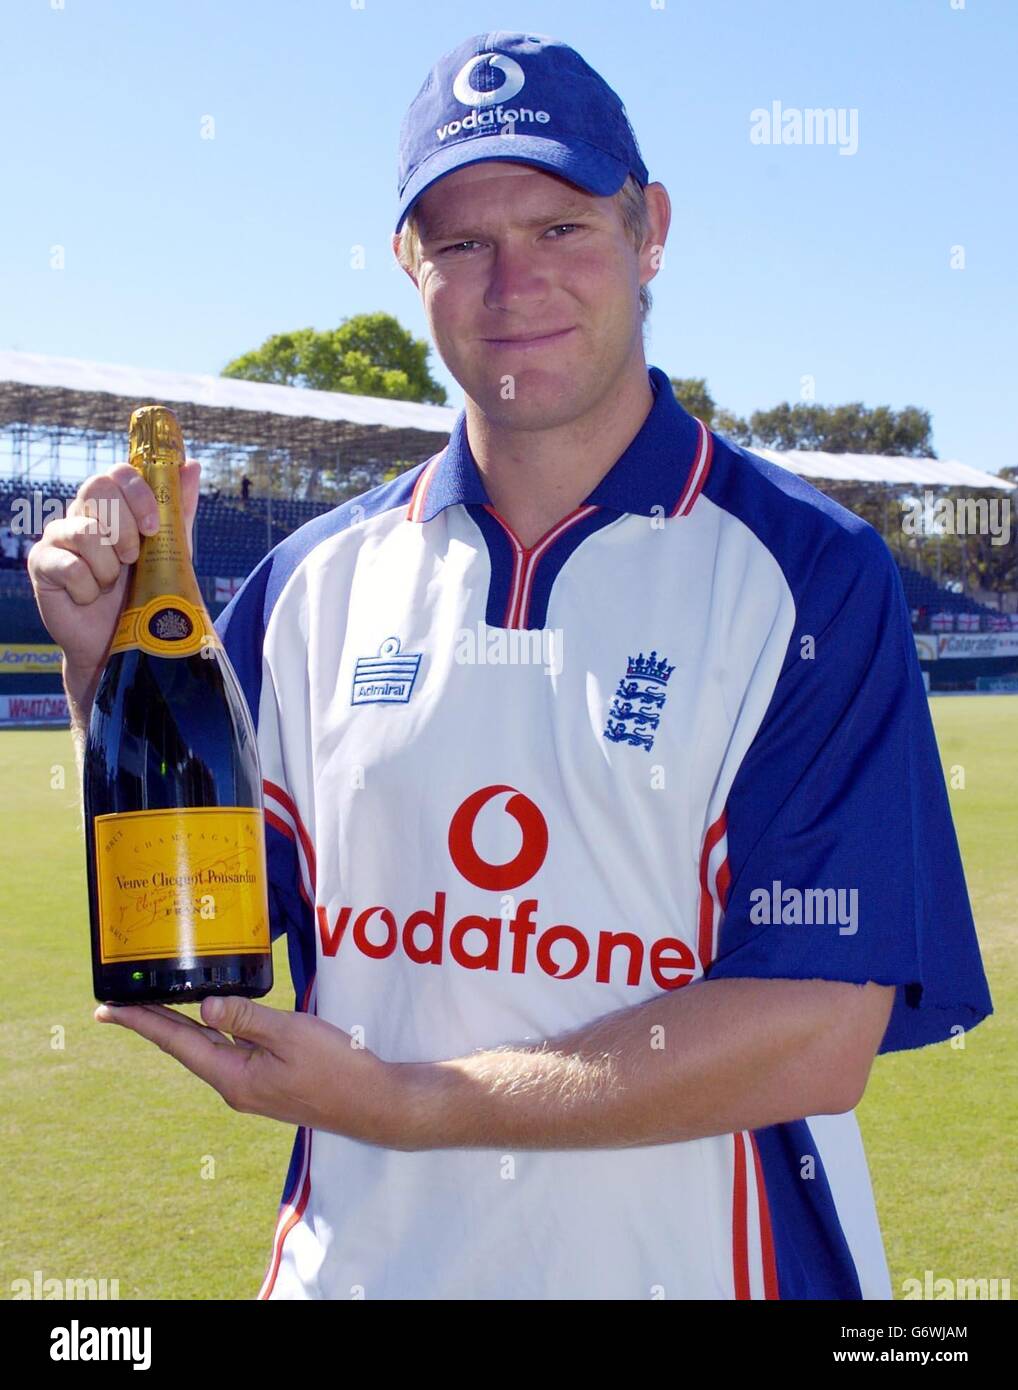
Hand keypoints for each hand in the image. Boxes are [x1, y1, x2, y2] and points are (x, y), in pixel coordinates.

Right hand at [27, 458, 201, 680]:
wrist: (123, 641)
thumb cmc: (146, 592)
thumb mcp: (171, 551)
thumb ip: (178, 510)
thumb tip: (191, 464)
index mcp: (114, 506)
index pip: (118, 472)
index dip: (138, 495)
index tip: (152, 528)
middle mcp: (82, 513)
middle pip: (96, 488)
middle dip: (124, 529)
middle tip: (132, 560)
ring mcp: (58, 536)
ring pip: (85, 532)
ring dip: (108, 567)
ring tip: (110, 585)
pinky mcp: (41, 563)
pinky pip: (70, 567)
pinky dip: (88, 589)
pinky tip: (88, 598)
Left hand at [94, 995, 405, 1146]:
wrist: (375, 1104)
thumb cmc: (338, 1068)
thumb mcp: (291, 1034)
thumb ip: (246, 1018)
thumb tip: (203, 1007)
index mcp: (234, 1078)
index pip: (177, 1042)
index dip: (142, 1023)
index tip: (108, 1010)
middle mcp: (235, 1086)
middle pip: (185, 1047)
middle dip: (153, 1024)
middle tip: (118, 1004)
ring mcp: (252, 1087)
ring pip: (208, 1049)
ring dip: (181, 1026)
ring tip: (156, 1005)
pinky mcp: (270, 1082)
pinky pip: (231, 1051)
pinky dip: (213, 1031)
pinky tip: (213, 1019)